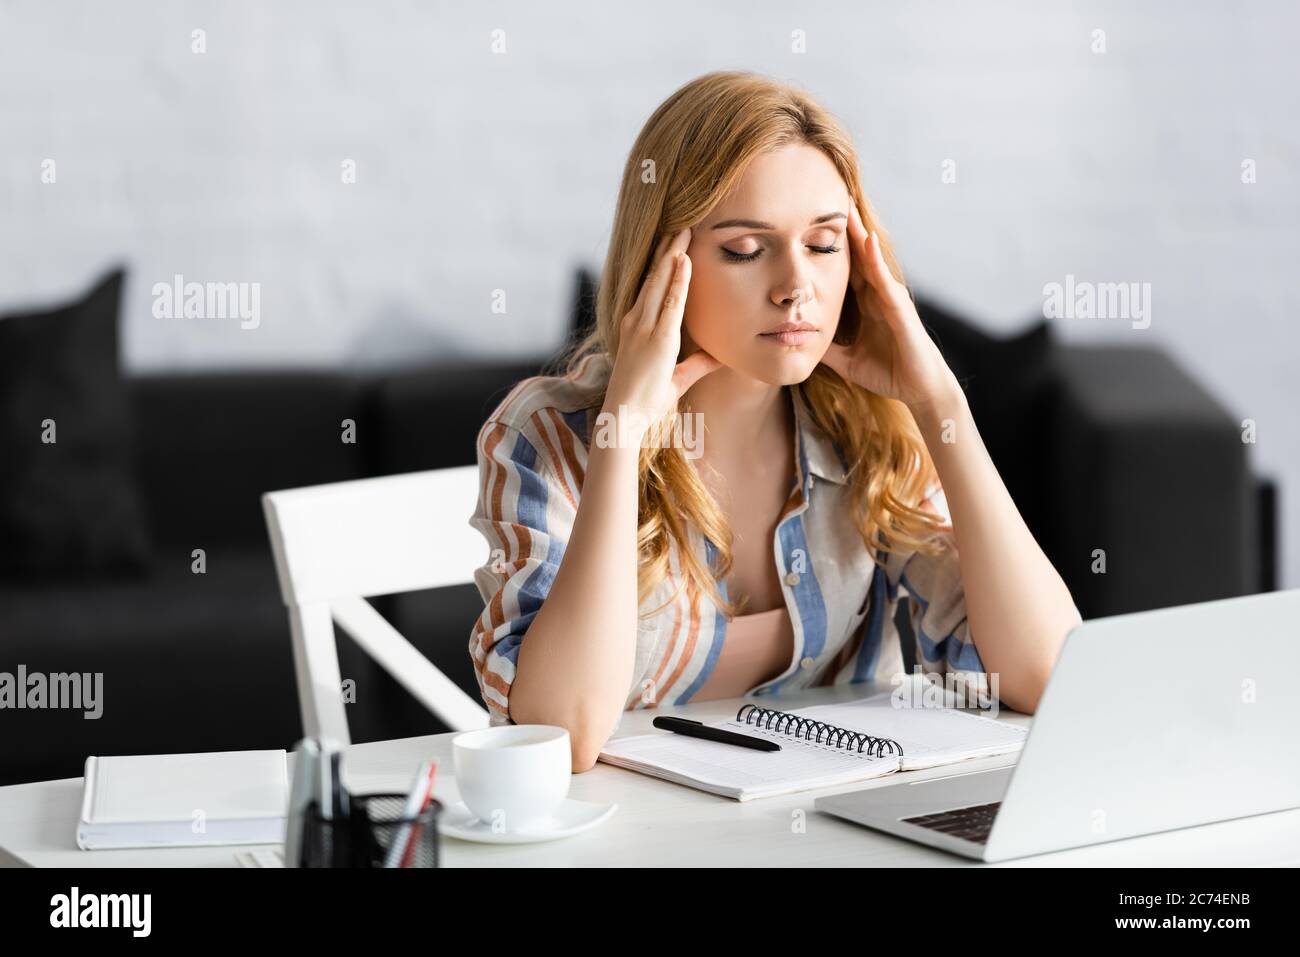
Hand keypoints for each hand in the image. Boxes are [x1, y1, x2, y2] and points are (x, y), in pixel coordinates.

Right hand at [603, 227, 721, 438]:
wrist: (624, 416)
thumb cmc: (645, 401)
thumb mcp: (677, 378)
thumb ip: (698, 365)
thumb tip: (720, 357)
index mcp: (637, 327)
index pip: (652, 288)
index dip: (663, 264)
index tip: (674, 244)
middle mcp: (637, 321)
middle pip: (655, 277)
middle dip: (668, 249)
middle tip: (682, 223)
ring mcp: (644, 327)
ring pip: (660, 282)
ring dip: (672, 254)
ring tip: (684, 229)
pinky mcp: (656, 338)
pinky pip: (669, 302)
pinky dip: (677, 279)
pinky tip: (684, 260)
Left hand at [818, 206, 960, 415]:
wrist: (919, 390)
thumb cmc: (889, 371)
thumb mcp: (846, 360)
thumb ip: (826, 349)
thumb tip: (798, 344)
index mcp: (865, 303)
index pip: (844, 268)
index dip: (829, 247)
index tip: (810, 224)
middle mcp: (878, 295)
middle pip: (857, 255)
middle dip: (844, 229)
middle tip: (826, 198)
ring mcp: (890, 299)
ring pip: (871, 259)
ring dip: (859, 233)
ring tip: (845, 206)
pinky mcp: (900, 309)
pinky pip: (885, 280)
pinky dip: (875, 260)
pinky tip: (867, 240)